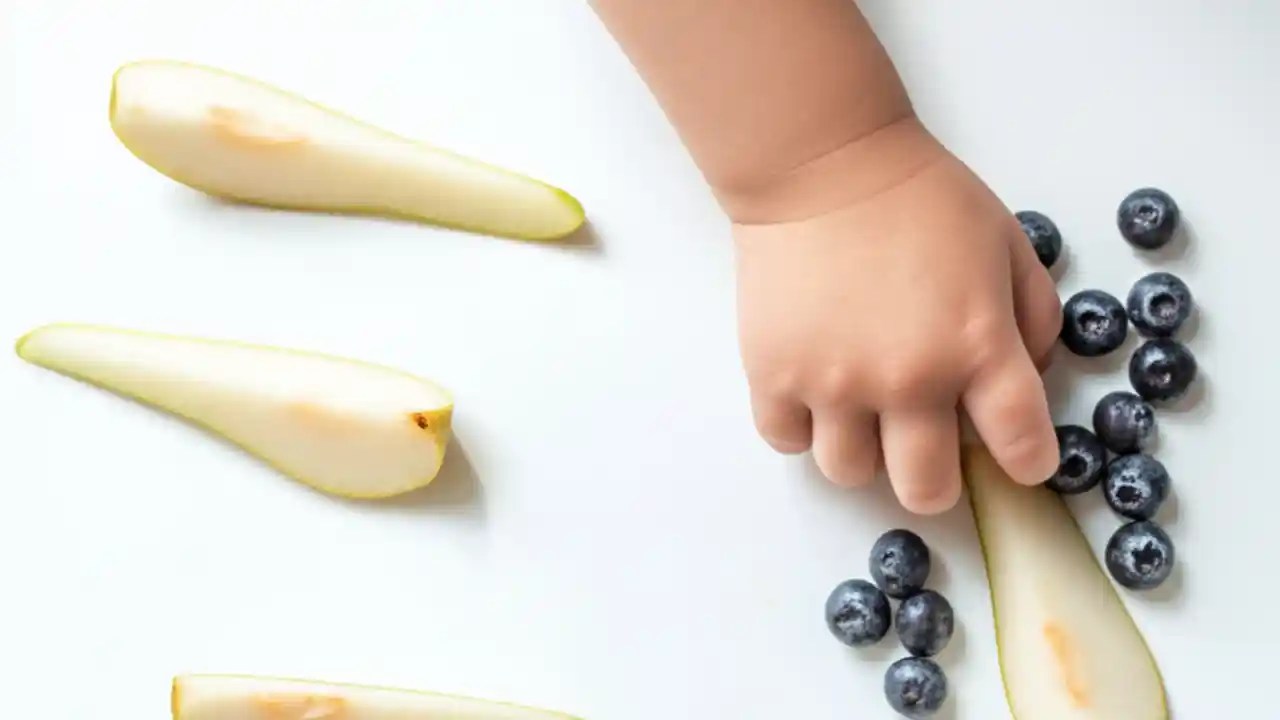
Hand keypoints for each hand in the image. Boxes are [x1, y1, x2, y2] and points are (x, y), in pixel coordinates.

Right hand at [733, 120, 1061, 513]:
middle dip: (935, 480)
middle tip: (926, 448)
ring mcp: (833, 383)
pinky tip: (814, 392)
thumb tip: (1022, 380)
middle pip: (926, 490)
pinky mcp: (773, 374)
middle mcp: (907, 379)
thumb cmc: (921, 199)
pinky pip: (787, 441)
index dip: (1027, 463)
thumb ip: (1034, 318)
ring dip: (863, 452)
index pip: (1021, 447)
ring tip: (862, 412)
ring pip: (849, 473)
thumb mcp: (1008, 244)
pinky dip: (802, 427)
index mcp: (977, 346)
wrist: (823, 167)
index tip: (1017, 457)